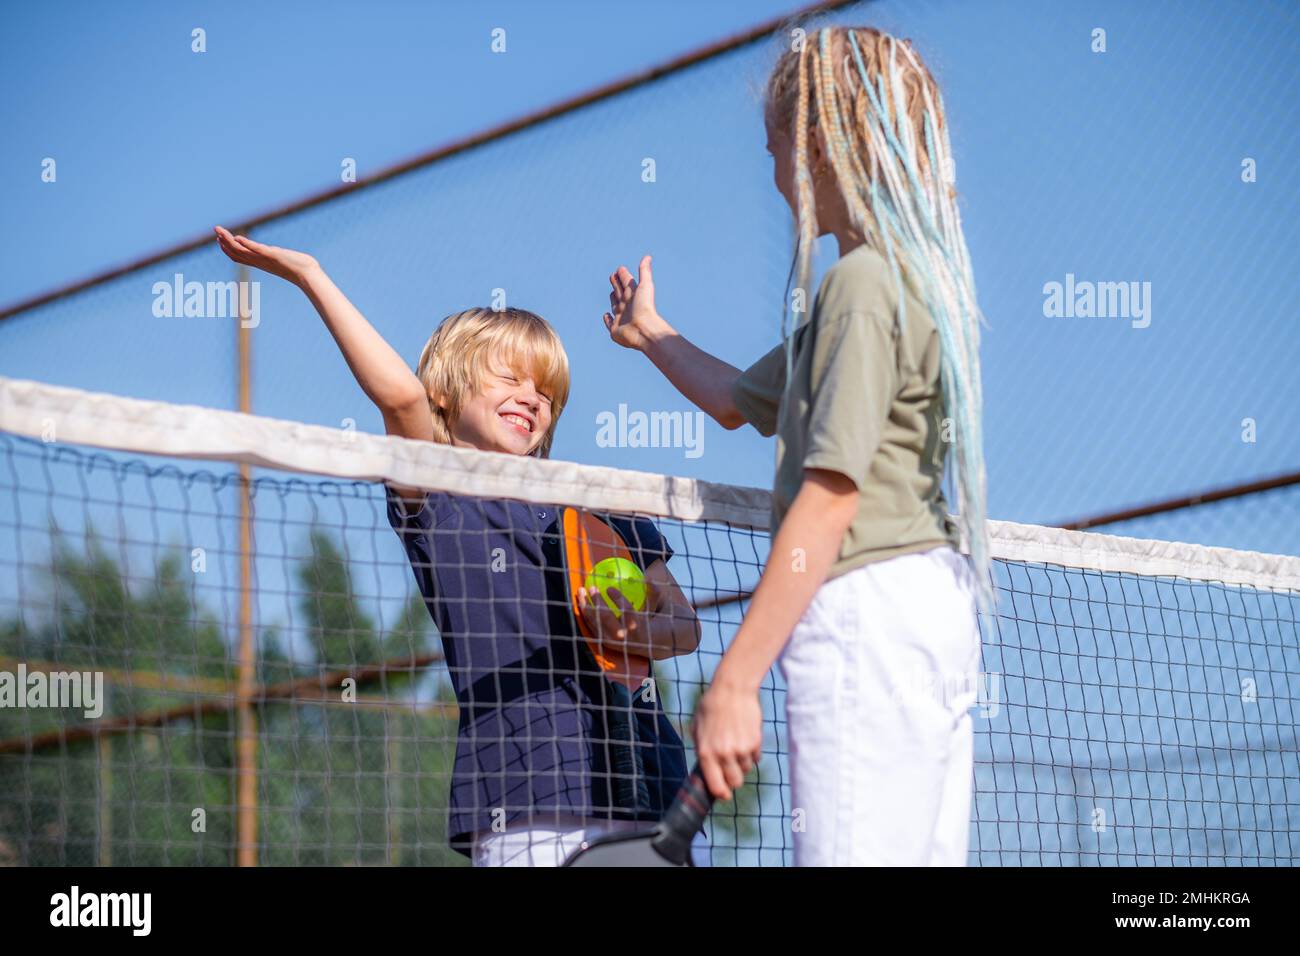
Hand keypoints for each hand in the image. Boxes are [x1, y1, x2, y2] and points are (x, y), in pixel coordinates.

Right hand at [214, 226, 319, 285]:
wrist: (307, 274)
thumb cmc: (299, 268)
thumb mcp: (282, 260)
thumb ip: (274, 256)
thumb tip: (274, 253)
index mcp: (260, 262)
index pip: (238, 256)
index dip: (227, 249)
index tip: (219, 239)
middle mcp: (259, 261)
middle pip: (236, 253)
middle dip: (224, 242)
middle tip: (215, 230)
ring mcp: (264, 259)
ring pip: (241, 250)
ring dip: (228, 240)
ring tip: (219, 230)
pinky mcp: (272, 255)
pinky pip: (256, 249)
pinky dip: (247, 244)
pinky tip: (238, 237)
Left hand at [577, 583, 656, 652]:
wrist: (644, 644)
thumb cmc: (648, 621)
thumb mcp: (653, 609)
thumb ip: (652, 594)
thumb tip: (648, 578)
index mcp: (636, 627)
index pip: (627, 612)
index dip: (618, 599)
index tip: (609, 588)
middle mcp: (623, 636)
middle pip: (607, 617)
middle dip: (598, 601)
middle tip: (593, 587)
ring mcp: (611, 640)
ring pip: (595, 622)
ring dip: (586, 605)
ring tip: (582, 590)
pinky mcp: (602, 641)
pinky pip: (591, 625)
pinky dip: (585, 613)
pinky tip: (581, 600)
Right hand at [604, 255, 666, 351]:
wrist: (644, 330)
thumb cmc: (645, 307)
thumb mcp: (645, 286)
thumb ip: (644, 271)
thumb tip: (647, 256)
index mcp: (633, 295)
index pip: (627, 283)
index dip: (624, 275)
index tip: (620, 269)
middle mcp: (627, 306)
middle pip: (620, 292)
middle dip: (617, 284)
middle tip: (613, 276)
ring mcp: (621, 317)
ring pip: (615, 305)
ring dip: (613, 298)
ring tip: (612, 292)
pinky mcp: (615, 329)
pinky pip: (609, 323)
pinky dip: (607, 319)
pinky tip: (606, 315)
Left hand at [691, 677, 762, 801]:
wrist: (732, 689)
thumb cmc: (711, 707)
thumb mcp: (697, 727)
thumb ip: (701, 749)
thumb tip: (705, 769)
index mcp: (705, 752)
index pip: (715, 785)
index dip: (721, 793)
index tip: (724, 795)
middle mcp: (723, 754)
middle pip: (735, 782)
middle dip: (734, 779)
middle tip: (731, 769)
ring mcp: (741, 749)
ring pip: (746, 769)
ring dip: (742, 763)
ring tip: (737, 744)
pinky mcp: (755, 742)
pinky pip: (756, 758)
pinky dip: (752, 753)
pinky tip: (745, 737)